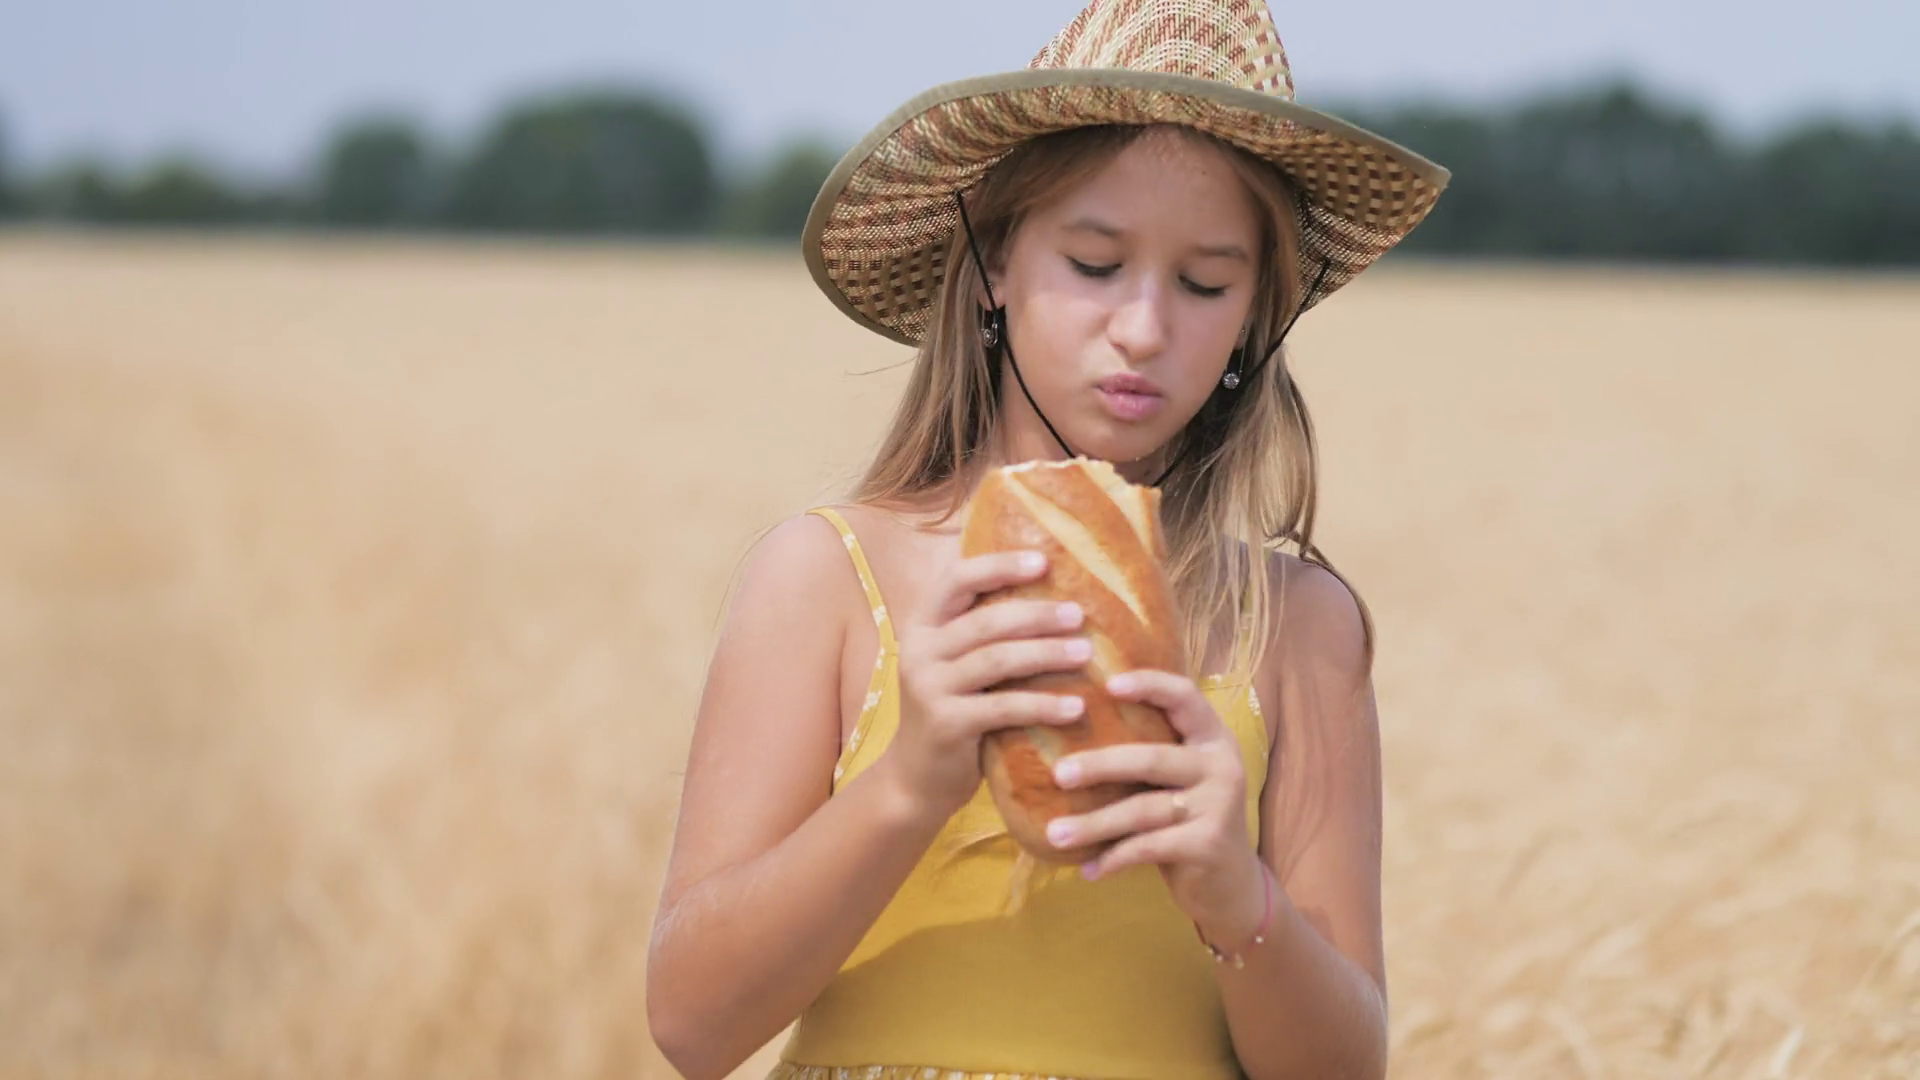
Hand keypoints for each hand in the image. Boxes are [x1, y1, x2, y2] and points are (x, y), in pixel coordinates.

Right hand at [881, 550, 1094, 822]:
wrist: (914, 778)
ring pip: (996, 660)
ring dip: (1046, 654)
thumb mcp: (956, 664)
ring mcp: (928, 688)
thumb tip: (1055, 593)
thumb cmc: (952, 709)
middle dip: (1036, 614)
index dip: (999, 565)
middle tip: (1079, 614)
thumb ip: (985, 633)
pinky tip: (1076, 707)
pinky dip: (1042, 705)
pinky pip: (1002, 708)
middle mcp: (919, 650)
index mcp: (923, 625)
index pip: (957, 579)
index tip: (1044, 560)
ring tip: (1086, 653)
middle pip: (985, 621)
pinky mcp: (946, 725)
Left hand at [1044, 670, 1266, 948]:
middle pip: (1151, 758)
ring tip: (1054, 833)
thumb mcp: (1180, 777)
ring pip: (1142, 809)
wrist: (1233, 882)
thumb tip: (1069, 730)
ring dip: (1094, 823)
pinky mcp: (1208, 845)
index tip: (1107, 684)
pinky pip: (1148, 847)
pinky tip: (1087, 869)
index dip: (1149, 685)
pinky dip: (1113, 858)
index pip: (1185, 697)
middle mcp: (1221, 766)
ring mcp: (1219, 806)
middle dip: (1099, 765)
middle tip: (1057, 773)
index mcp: (1213, 738)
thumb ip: (1149, 750)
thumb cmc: (1191, 817)